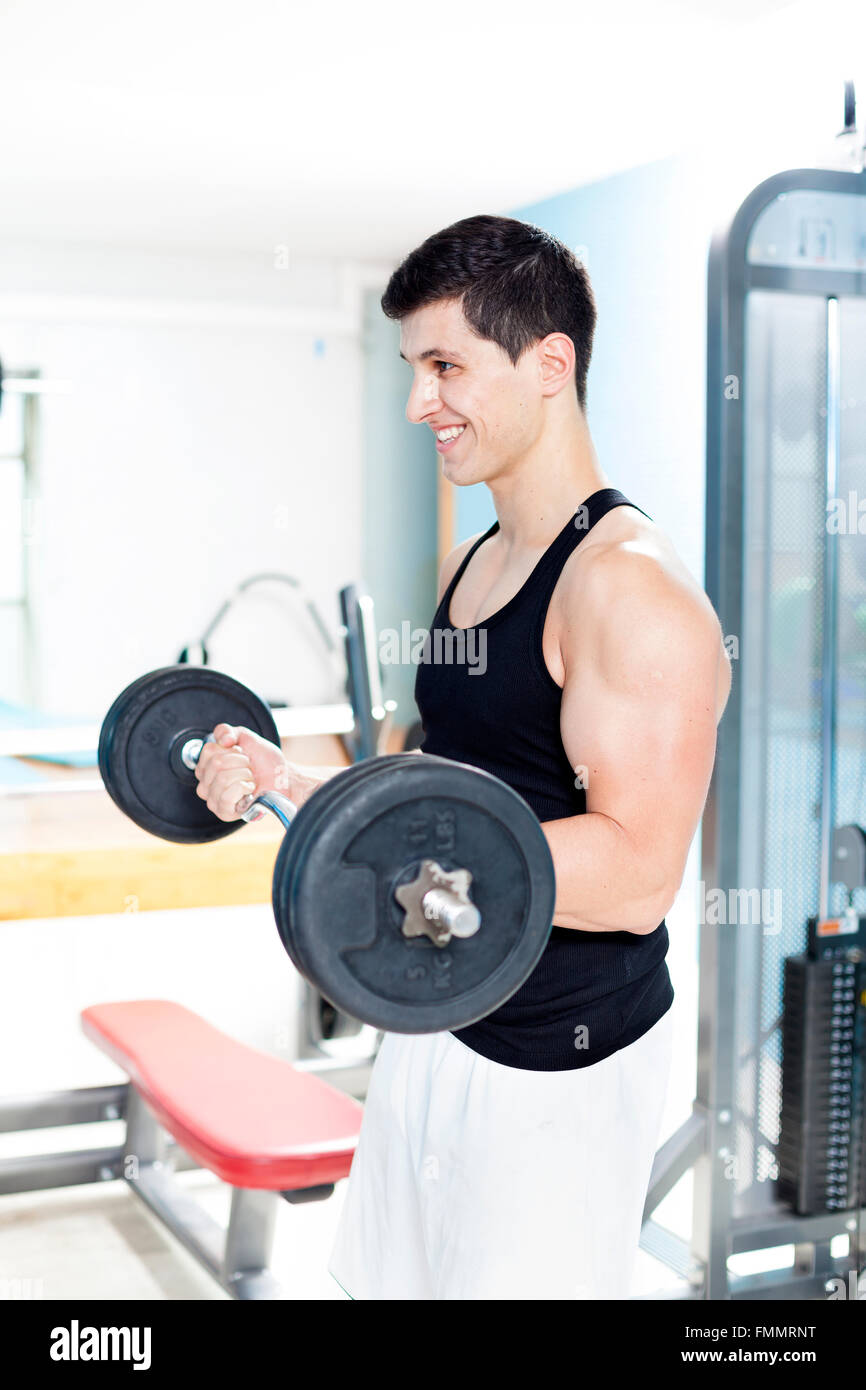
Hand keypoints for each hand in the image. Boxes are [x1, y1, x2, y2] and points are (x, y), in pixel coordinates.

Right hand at [194, 725, 322, 821]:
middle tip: (249, 768)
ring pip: (223, 779)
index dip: (231, 749)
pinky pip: (226, 796)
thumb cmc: (264, 762)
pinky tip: (249, 789)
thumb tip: (222, 740)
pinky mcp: (224, 812)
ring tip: (250, 779)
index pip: (208, 750)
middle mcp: (205, 784)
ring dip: (245, 775)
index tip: (242, 755)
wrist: (282, 778)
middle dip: (241, 762)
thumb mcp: (247, 738)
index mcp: (207, 767)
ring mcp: (213, 800)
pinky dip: (243, 788)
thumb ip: (228, 731)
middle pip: (216, 764)